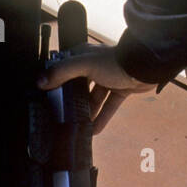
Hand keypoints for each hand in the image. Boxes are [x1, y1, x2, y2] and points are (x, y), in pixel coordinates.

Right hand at [37, 43, 154, 132]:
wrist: (145, 66)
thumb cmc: (116, 61)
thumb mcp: (84, 65)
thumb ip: (61, 72)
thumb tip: (41, 81)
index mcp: (83, 55)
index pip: (64, 67)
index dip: (55, 79)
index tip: (46, 94)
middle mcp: (94, 65)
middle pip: (78, 85)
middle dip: (71, 100)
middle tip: (61, 114)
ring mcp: (109, 78)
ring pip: (94, 98)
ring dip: (87, 112)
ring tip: (77, 126)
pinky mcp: (121, 89)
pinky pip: (108, 106)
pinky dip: (102, 118)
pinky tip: (94, 131)